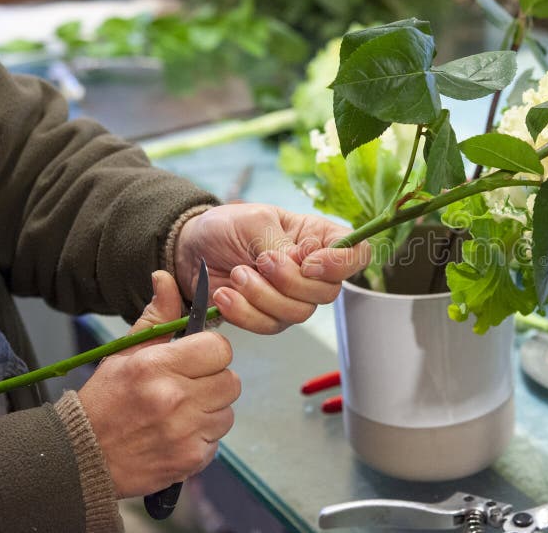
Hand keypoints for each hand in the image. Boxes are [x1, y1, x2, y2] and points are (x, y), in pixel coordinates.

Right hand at [78, 271, 240, 497]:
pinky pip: (217, 440)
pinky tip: (177, 434)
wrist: (82, 458)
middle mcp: (174, 398)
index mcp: (157, 366)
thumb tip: (166, 277)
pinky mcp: (191, 459)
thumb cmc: (105, 400)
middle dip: (213, 381)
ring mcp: (184, 431)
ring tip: (179, 412)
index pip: (219, 348)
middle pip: (231, 381)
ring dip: (210, 411)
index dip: (210, 352)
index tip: (196, 358)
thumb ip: (156, 316)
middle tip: (187, 387)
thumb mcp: (125, 353)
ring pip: (227, 411)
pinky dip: (202, 438)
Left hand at [174, 204, 370, 333]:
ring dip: (264, 297)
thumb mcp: (255, 221)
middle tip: (261, 262)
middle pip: (328, 292)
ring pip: (299, 313)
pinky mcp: (269, 315)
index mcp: (319, 237)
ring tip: (236, 275)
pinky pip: (269, 326)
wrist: (190, 248)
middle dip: (291, 282)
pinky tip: (224, 295)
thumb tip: (300, 267)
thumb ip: (282, 244)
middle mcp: (313, 270)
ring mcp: (293, 296)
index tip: (307, 262)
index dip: (341, 264)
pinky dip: (245, 313)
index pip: (357, 254)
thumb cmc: (227, 226)